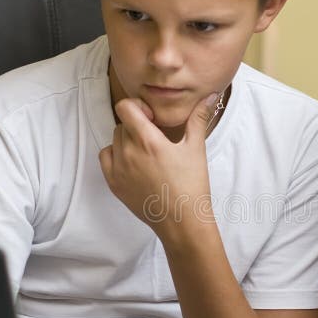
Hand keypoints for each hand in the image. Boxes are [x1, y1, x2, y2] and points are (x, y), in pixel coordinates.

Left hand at [99, 94, 218, 237]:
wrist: (182, 221)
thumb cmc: (191, 185)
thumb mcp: (196, 149)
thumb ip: (198, 118)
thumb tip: (210, 95)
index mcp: (148, 140)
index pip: (126, 107)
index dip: (138, 107)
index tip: (152, 118)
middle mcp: (128, 152)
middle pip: (123, 124)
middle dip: (137, 125)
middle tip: (155, 137)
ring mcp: (118, 169)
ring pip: (115, 140)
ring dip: (127, 140)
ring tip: (147, 153)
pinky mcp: (114, 183)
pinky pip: (106, 158)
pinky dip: (116, 156)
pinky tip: (134, 164)